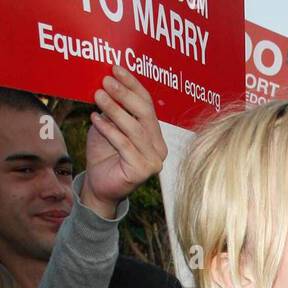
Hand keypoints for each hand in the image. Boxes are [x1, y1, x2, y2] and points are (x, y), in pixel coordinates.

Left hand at [82, 65, 167, 217]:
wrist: (98, 185)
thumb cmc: (104, 154)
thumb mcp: (109, 124)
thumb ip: (114, 108)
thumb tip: (108, 80)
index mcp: (154, 134)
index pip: (147, 104)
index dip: (132, 84)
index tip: (115, 68)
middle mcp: (159, 147)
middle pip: (144, 114)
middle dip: (125, 94)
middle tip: (106, 81)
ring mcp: (153, 161)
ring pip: (134, 129)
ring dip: (115, 109)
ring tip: (98, 95)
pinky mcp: (141, 171)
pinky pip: (124, 145)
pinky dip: (109, 130)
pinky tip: (95, 119)